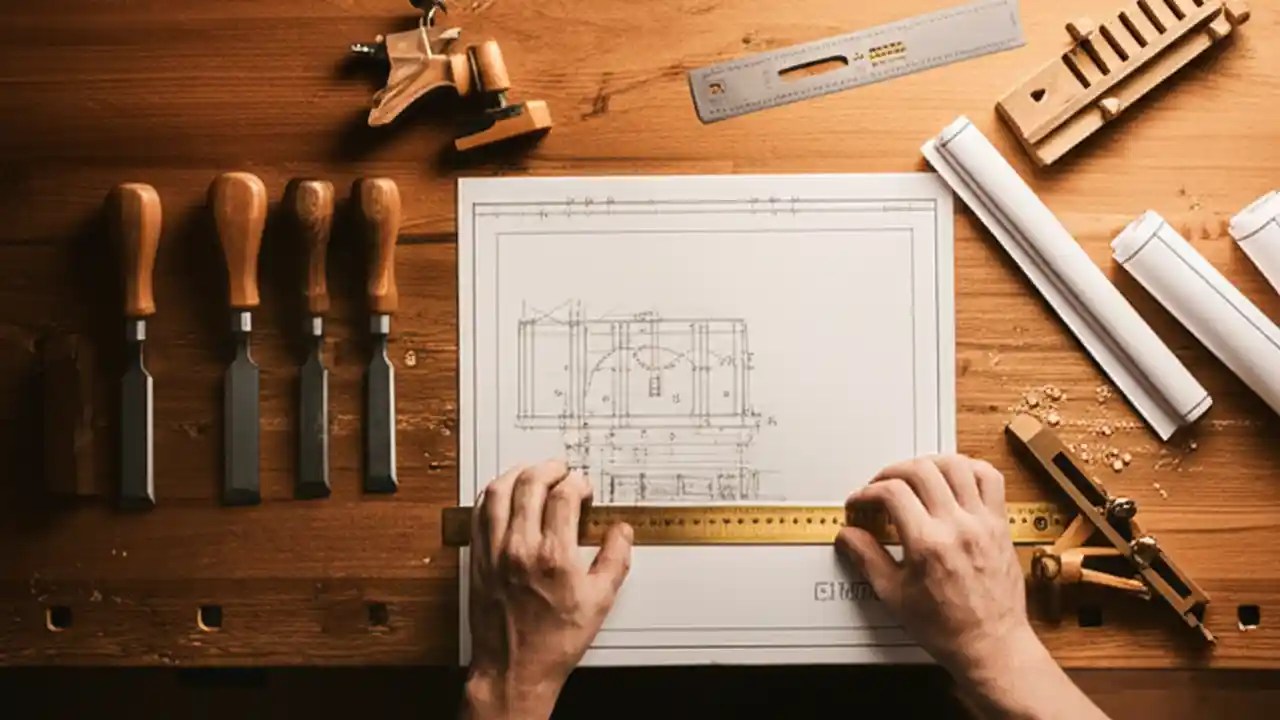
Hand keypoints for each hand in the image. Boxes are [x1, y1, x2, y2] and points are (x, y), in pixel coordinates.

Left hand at [463, 460, 632, 719]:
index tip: (583, 487)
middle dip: (549, 469)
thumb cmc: (555, 641)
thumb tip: (621, 531)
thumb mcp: (600, 601)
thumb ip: (615, 559)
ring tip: (532, 473)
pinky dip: (493, 495)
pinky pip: (480, 513)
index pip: (563, 496)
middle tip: (561, 470)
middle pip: (529, 484)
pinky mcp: (478, 558)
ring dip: (517, 474)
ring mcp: (494, 551)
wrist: (515, 667)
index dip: (577, 482)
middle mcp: (520, 548)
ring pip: (499, 491)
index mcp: (554, 556)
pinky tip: (504, 494)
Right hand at [835, 455, 1037, 681]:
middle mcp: (959, 527)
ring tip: (914, 475)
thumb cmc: (948, 628)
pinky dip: (969, 467)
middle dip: (892, 472)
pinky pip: (990, 478)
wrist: (991, 644)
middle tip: (881, 486)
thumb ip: (867, 558)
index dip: (868, 492)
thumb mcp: (894, 596)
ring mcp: (983, 522)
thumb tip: (848, 536)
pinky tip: (954, 477)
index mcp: (929, 545)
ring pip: (957, 465)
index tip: (861, 502)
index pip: (892, 493)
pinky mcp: (999, 524)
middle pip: (921, 470)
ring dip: (929, 463)